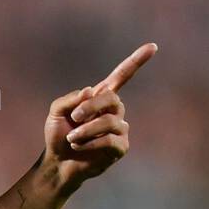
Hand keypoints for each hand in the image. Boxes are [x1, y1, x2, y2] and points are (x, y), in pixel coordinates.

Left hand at [44, 42, 156, 188]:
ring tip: (71, 138)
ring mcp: (119, 129)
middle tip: (74, 118)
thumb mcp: (56, 112)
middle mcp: (114, 110)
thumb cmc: (58, 135)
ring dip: (85, 130)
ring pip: (109, 121)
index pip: (121, 76)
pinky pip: (110, 140)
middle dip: (90, 107)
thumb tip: (91, 91)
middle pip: (112, 98)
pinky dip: (91, 143)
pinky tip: (80, 146)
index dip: (136, 61)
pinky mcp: (120, 147)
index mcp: (100, 97)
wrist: (58, 162)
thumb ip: (70, 99)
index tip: (153, 46)